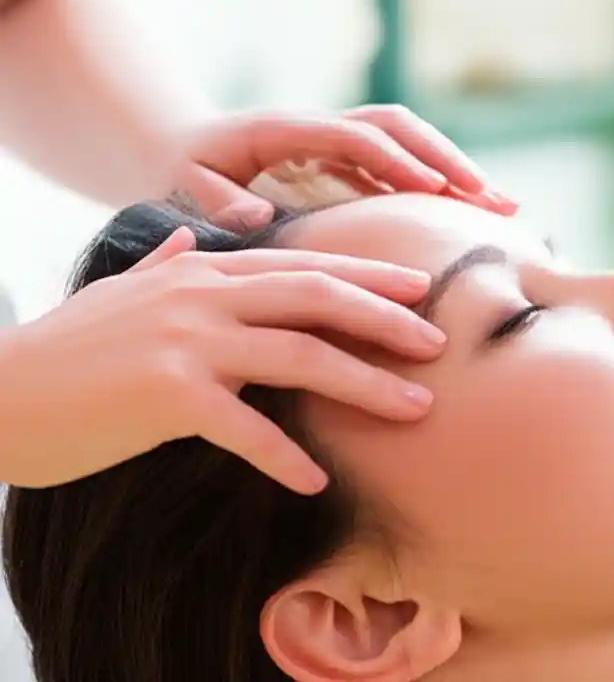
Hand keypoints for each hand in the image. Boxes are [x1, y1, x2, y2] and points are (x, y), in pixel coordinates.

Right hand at [0, 227, 444, 494]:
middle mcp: (202, 296)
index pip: (303, 266)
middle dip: (386, 321)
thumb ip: (162, 263)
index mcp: (201, 270)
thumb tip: (184, 241)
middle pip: (317, 299)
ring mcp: (185, 342)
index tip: (421, 289)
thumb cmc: (64, 349)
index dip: (368, 275)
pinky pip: (244, 429)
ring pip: (299, 356)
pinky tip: (316, 482)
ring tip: (415, 409)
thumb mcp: (119, 292)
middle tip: (438, 345)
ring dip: (365, 385)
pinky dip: (283, 456)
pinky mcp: (165, 393)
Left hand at [175, 105, 517, 228]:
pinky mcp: (350, 167)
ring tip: (503, 209)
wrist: (179, 154)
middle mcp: (322, 129)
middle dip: (447, 160)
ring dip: (457, 172)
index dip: (398, 162)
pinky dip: (442, 189)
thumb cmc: (180, 175)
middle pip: (398, 129)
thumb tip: (255, 218)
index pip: (355, 137)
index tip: (436, 190)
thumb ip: (214, 201)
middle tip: (490, 199)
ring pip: (411, 145)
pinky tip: (477, 217)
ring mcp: (340, 146)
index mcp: (285, 129)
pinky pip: (405, 171)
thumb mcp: (183, 187)